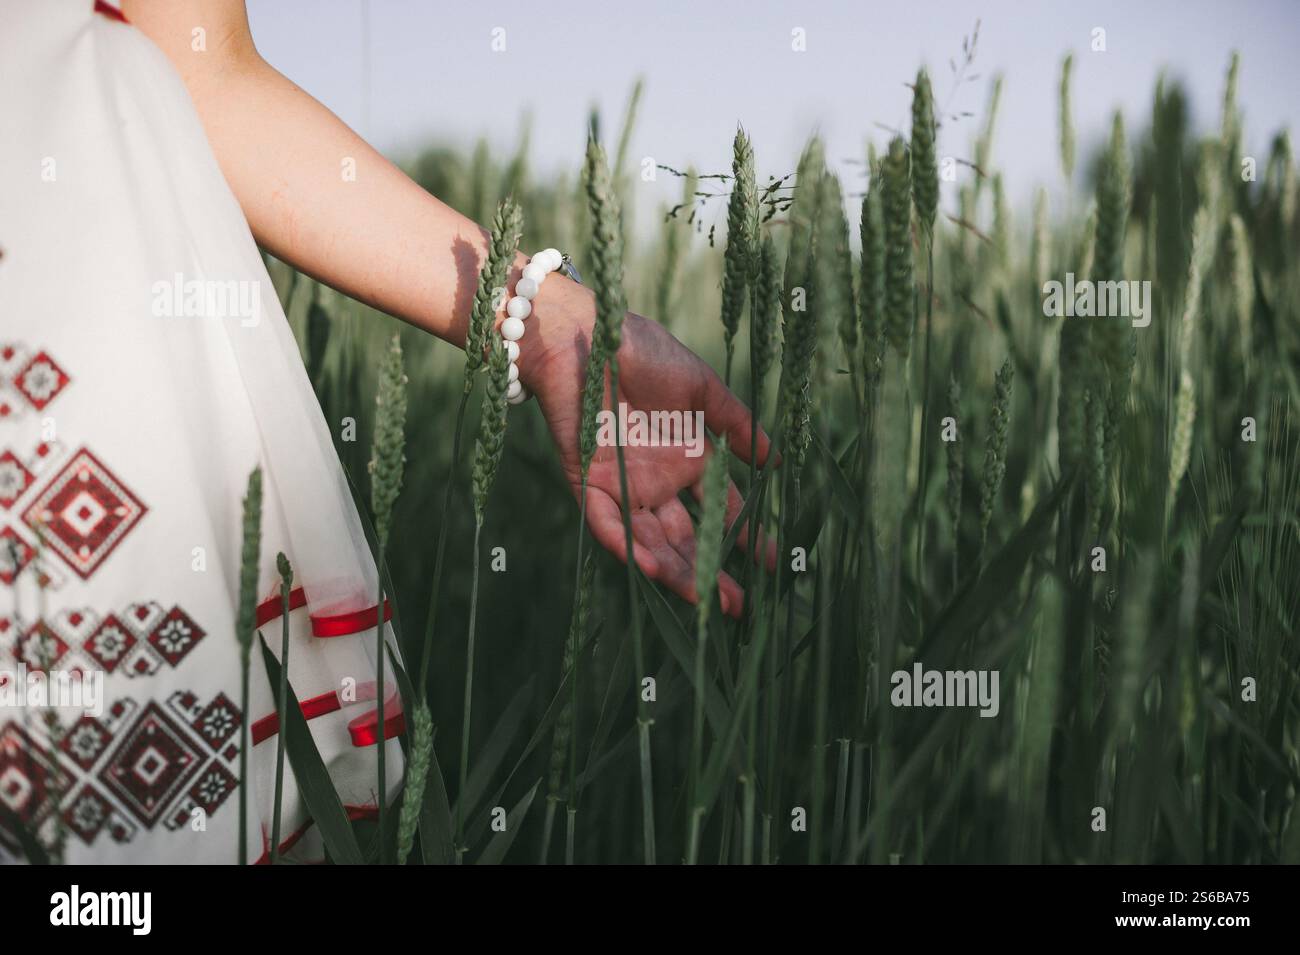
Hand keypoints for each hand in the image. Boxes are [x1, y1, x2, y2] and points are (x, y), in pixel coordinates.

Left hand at [521, 279, 772, 617]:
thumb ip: (736, 425)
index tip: (772, 564)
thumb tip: (776, 460)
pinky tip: (654, 568)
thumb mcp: (701, 389)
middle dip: (711, 573)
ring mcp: (623, 487)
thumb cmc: (642, 352)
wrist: (588, 333)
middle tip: (739, 606)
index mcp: (686, 460)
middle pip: (687, 539)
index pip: (720, 511)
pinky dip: (628, 547)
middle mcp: (657, 482)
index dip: (745, 537)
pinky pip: (608, 524)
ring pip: (652, 541)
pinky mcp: (588, 484)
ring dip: (676, 571)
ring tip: (705, 600)